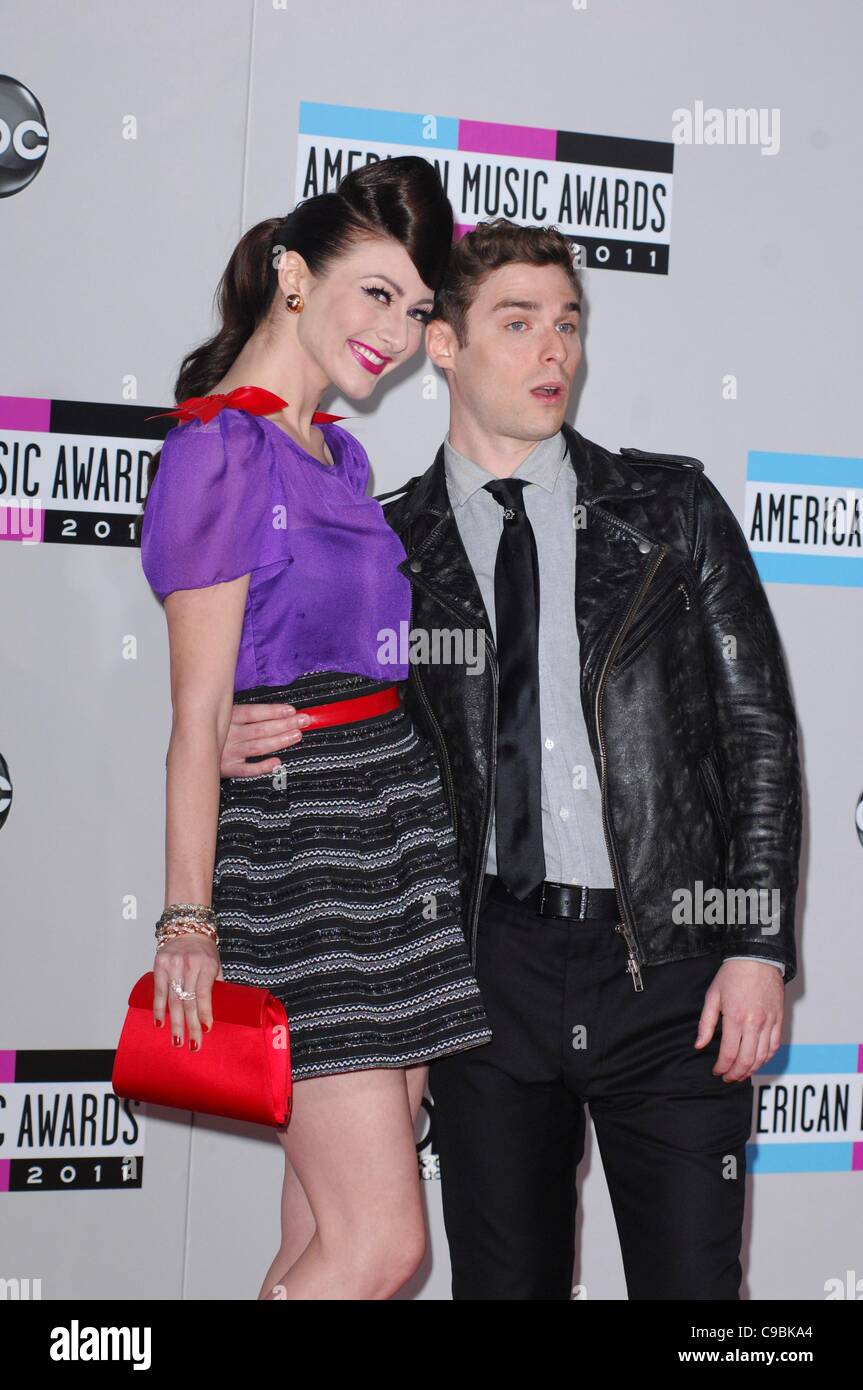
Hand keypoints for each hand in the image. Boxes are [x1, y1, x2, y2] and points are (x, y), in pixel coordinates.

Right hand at [153, 935, 221, 1049]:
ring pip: (173, 999)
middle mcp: (189, 964)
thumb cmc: (204, 951)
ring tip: (177, 1041)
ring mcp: (172, 965)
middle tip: (193, 1045)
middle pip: (188, 1000)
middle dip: (191, 1025)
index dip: (205, 1012)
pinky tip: (160, 1023)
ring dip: (175, 1022)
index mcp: (207, 964)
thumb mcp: (216, 964)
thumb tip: (224, 1012)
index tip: (207, 1029)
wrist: (187, 929)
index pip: (204, 993)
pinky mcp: (159, 965)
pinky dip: (158, 1009)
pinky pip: (158, 992)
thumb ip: (216, 985)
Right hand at [219, 702, 309, 776]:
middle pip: (260, 729)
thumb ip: (243, 711)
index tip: (292, 710)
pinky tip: (277, 762)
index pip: (253, 713)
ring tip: (296, 735)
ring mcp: (227, 753)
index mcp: (226, 718)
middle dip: (285, 724)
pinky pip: (247, 770)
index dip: (273, 711)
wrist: (189, 750)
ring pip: (257, 747)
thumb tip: (274, 709)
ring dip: (279, 741)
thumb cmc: (211, 729)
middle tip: (304, 721)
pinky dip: (263, 766)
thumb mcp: (222, 713)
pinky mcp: (227, 769)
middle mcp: (227, 735)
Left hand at [694, 958, 783, 1081]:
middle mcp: (755, 1024)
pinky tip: (758, 1062)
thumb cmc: (733, 974)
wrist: (757, 958)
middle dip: (736, 1074)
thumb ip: (706, 1024)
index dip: (722, 1067)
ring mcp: (769, 1023)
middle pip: (747, 1061)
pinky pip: (775, 1046)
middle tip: (728, 1078)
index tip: (716, 1071)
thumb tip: (699, 1045)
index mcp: (736, 1018)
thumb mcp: (712, 996)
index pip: (729, 1054)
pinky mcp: (779, 1019)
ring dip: (751, 1070)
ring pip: (762, 1057)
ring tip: (741, 1074)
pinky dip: (767, 1058)